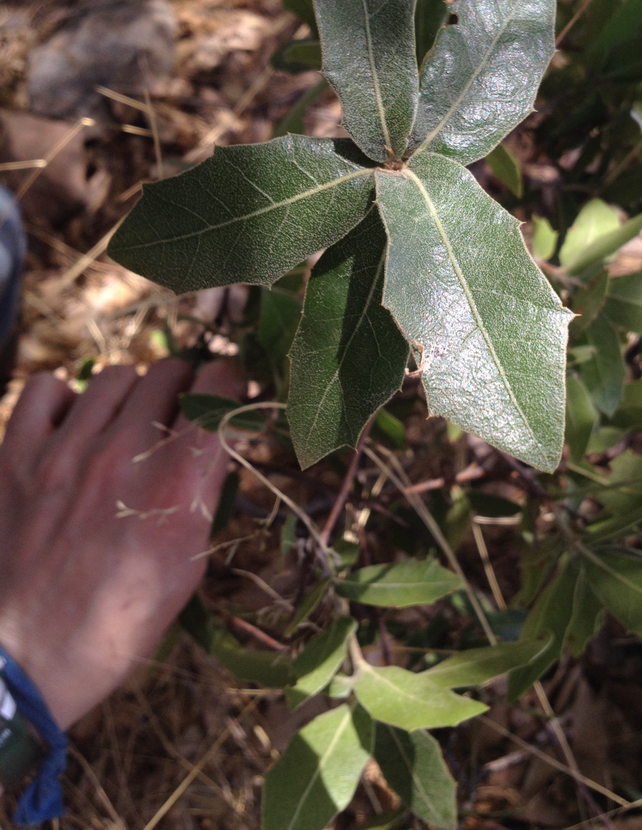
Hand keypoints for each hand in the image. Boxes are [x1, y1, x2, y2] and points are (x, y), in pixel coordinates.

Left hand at [0, 357, 241, 728]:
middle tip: (178, 414)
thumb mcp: (186, 564)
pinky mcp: (15, 455)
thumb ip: (201, 494)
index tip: (226, 394)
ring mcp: (63, 451)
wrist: (24, 661)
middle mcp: (123, 455)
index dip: (228, 386)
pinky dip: (64, 399)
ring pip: (115, 376)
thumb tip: (213, 445)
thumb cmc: (116, 624)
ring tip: (125, 424)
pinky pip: (46, 387)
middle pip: (169, 372)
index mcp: (176, 486)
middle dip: (183, 387)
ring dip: (130, 394)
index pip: (217, 392)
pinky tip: (71, 427)